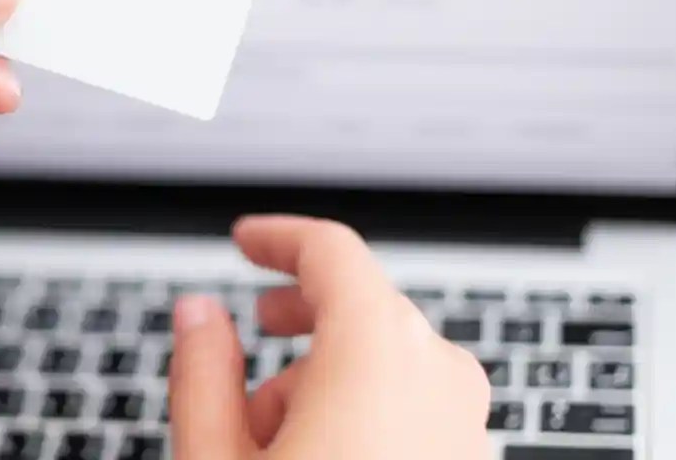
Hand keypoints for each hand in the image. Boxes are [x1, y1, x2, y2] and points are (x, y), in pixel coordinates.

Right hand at [170, 216, 491, 458]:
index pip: (331, 251)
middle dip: (299, 318)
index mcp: (378, 354)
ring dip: (331, 378)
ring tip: (274, 438)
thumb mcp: (219, 457)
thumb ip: (203, 370)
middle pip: (364, 308)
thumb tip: (199, 315)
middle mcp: (440, 377)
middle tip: (257, 325)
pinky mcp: (476, 458)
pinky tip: (325, 457)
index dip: (278, 237)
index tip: (248, 240)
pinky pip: (420, 410)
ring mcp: (469, 422)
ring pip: (391, 365)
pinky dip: (372, 415)